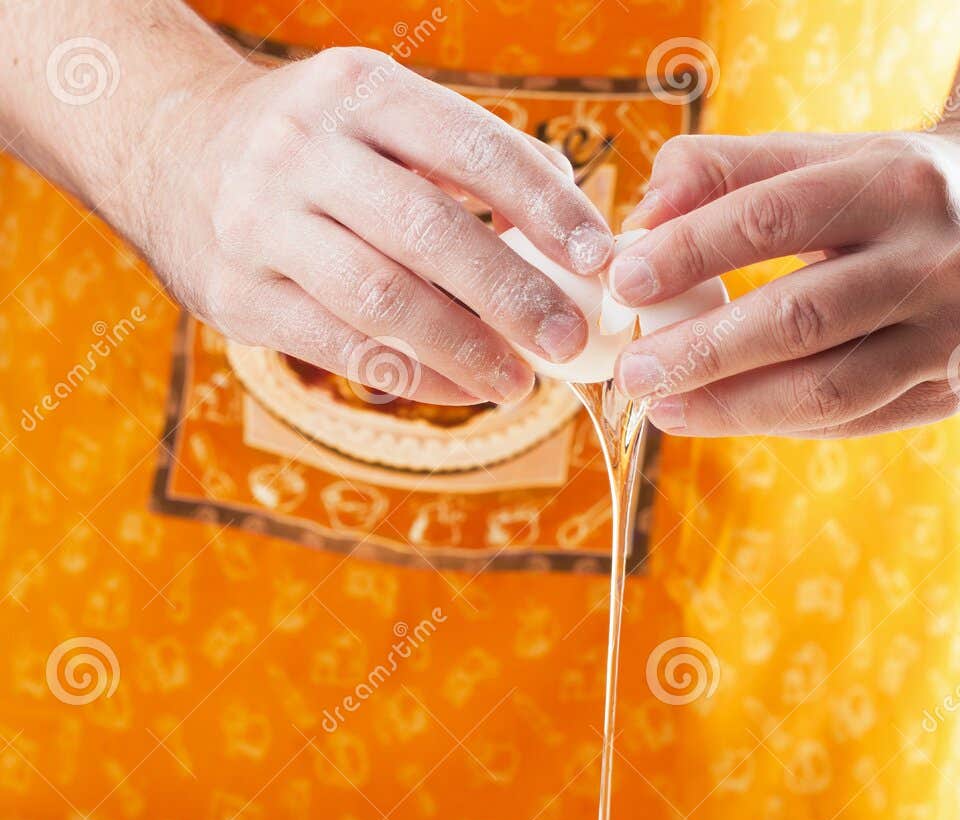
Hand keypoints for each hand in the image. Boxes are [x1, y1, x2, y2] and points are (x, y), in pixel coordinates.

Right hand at [142, 46, 613, 404]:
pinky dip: (412, 377)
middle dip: (511, 293)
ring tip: (519, 383)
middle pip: (428, 230)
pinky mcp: (237, 295)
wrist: (165, 150)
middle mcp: (302, 150)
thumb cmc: (309, 146)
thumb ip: (464, 153)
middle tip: (568, 340)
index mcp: (356, 91)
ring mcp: (261, 224)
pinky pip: (342, 348)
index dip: (543, 206)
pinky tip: (460, 392)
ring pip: (383, 299)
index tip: (598, 259)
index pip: (469, 146)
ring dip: (464, 349)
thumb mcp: (375, 114)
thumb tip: (568, 210)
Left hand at [609, 127, 959, 437]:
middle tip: (634, 371)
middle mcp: (935, 260)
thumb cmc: (895, 192)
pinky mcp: (953, 391)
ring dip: (733, 406)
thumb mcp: (828, 158)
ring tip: (664, 407)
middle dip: (704, 351)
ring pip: (828, 389)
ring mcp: (951, 335)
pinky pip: (851, 420)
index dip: (692, 251)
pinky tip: (721, 413)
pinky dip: (778, 422)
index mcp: (898, 183)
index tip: (625, 280)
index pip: (775, 216)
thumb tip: (644, 210)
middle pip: (801, 318)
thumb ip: (732, 171)